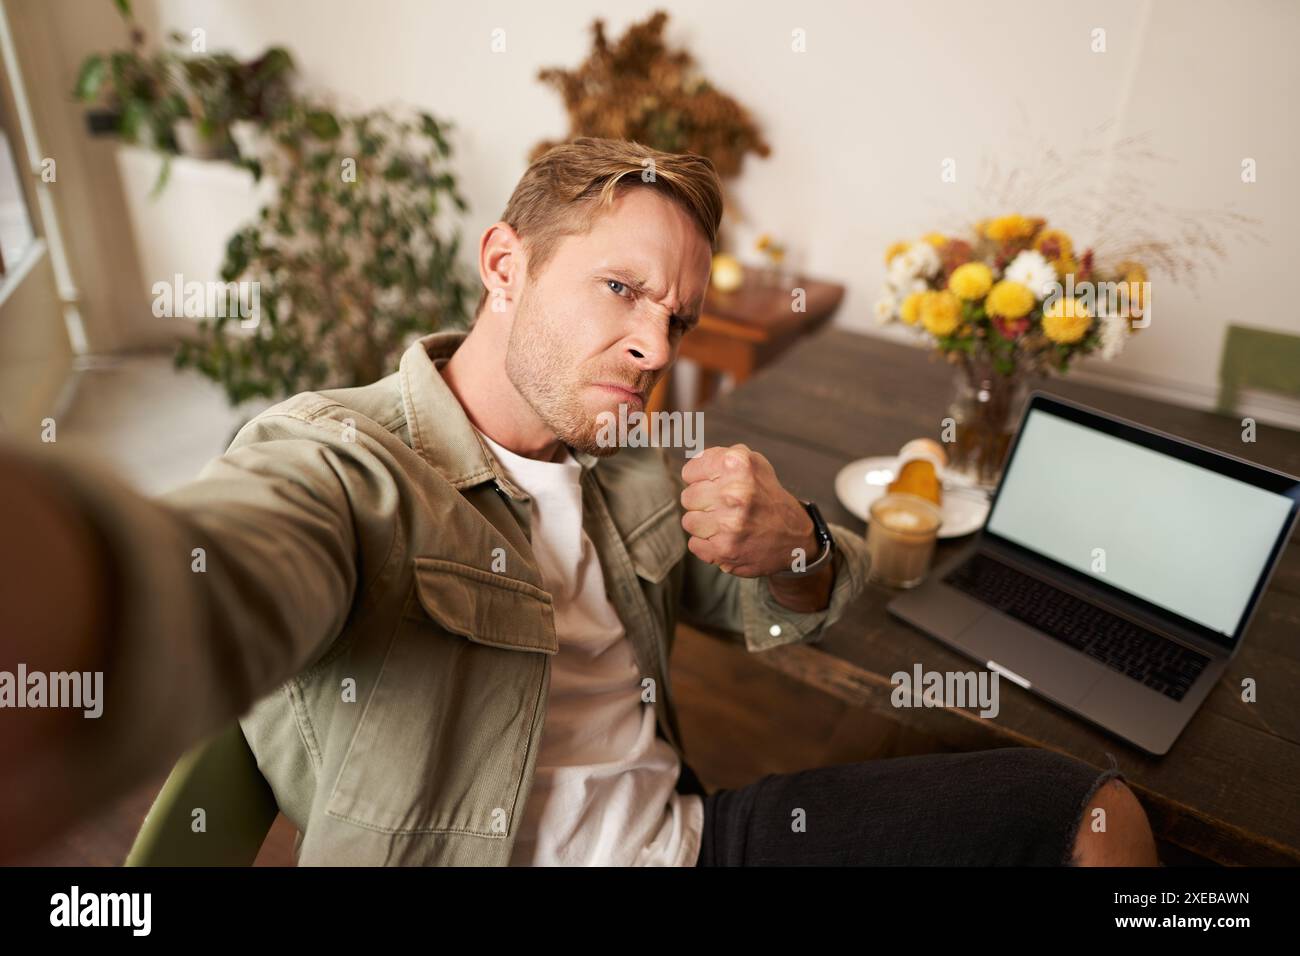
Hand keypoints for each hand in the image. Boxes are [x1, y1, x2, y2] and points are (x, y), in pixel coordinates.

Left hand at [680, 444, 816, 577]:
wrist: (795, 536)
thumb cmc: (767, 497)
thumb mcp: (753, 464)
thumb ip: (718, 457)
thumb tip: (690, 467)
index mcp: (738, 465)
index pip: (690, 472)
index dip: (701, 479)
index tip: (715, 485)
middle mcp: (734, 493)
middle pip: (688, 497)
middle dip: (703, 502)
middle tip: (724, 506)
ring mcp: (729, 524)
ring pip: (689, 522)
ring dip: (704, 524)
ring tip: (726, 523)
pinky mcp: (725, 550)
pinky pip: (694, 544)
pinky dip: (708, 545)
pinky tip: (727, 539)